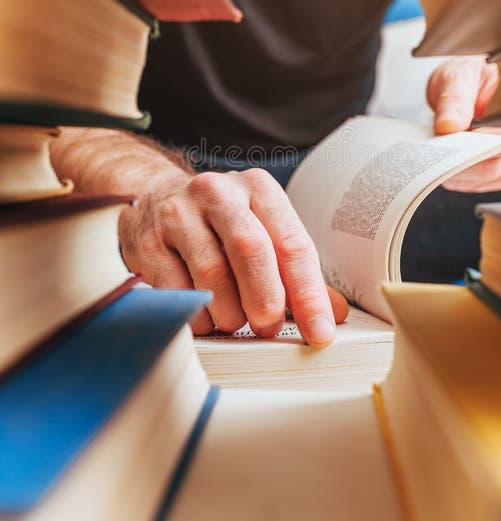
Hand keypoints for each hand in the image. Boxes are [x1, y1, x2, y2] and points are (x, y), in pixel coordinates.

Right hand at [119, 167, 347, 345]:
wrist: (153, 197)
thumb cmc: (219, 223)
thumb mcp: (262, 231)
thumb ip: (295, 271)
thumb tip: (332, 314)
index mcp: (258, 189)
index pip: (293, 243)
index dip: (309, 293)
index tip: (320, 331)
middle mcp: (219, 193)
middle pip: (251, 250)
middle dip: (266, 300)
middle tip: (269, 326)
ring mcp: (178, 213)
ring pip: (212, 274)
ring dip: (229, 313)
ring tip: (235, 322)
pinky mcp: (147, 240)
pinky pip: (176, 290)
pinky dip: (197, 316)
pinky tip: (205, 318)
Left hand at [426, 56, 500, 191]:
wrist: (470, 84)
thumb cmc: (469, 77)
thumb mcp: (458, 78)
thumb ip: (454, 101)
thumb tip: (448, 126)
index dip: (477, 148)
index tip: (451, 149)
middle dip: (465, 166)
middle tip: (437, 161)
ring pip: (494, 177)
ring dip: (464, 176)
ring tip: (439, 166)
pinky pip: (492, 182)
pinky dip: (468, 180)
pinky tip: (451, 173)